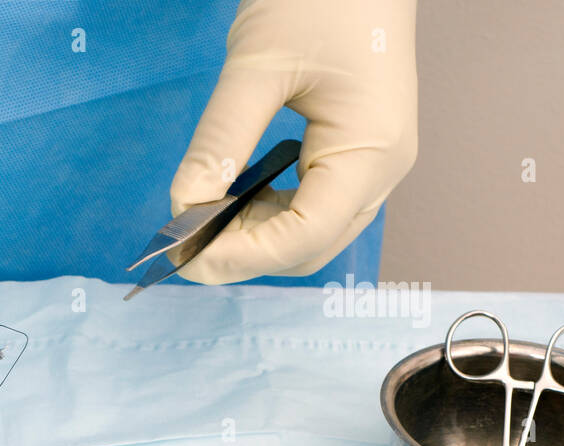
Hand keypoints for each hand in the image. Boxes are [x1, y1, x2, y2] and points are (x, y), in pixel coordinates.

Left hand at [170, 0, 417, 283]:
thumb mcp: (254, 67)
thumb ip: (219, 142)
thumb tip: (182, 207)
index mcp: (371, 151)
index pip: (302, 237)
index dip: (238, 258)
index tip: (181, 256)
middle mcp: (383, 170)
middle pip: (308, 248)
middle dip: (243, 255)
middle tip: (180, 243)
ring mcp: (377, 165)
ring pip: (311, 236)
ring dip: (254, 239)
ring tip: (201, 219)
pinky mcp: (360, 154)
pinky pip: (315, 208)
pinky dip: (269, 217)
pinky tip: (232, 201)